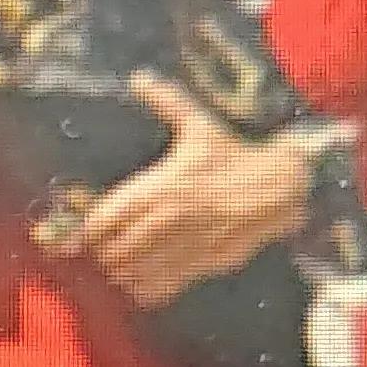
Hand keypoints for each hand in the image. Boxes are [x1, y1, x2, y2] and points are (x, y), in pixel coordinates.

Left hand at [63, 78, 313, 310]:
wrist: (279, 186)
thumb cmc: (234, 155)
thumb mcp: (199, 125)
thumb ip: (166, 102)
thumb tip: (139, 77)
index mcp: (159, 186)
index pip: (105, 219)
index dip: (89, 229)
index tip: (87, 230)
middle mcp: (167, 219)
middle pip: (114, 250)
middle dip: (102, 254)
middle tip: (101, 251)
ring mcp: (183, 245)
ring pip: (134, 272)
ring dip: (120, 273)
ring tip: (117, 267)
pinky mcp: (201, 264)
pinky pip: (162, 286)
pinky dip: (145, 289)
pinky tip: (141, 282)